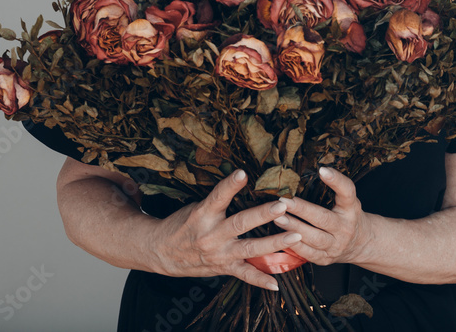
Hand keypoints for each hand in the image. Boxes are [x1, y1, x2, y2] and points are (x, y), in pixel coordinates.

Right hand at [146, 170, 302, 290]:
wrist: (161, 252)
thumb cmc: (183, 224)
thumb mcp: (196, 207)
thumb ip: (219, 199)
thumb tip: (244, 178)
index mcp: (202, 215)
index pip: (218, 197)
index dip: (230, 185)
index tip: (243, 173)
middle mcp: (211, 235)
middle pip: (240, 223)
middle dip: (263, 215)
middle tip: (282, 205)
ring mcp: (219, 253)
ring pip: (250, 249)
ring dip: (274, 243)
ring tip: (295, 236)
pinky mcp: (223, 267)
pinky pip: (245, 275)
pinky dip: (261, 280)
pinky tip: (277, 283)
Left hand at [272, 167, 372, 266]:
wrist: (360, 243)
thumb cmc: (347, 216)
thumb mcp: (347, 201)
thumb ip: (334, 189)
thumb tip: (306, 174)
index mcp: (351, 208)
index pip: (347, 192)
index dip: (336, 180)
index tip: (322, 170)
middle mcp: (345, 227)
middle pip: (323, 219)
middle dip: (301, 209)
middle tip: (284, 200)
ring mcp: (336, 245)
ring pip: (314, 238)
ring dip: (294, 227)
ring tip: (277, 218)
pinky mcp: (326, 259)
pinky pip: (308, 253)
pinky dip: (293, 245)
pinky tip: (281, 236)